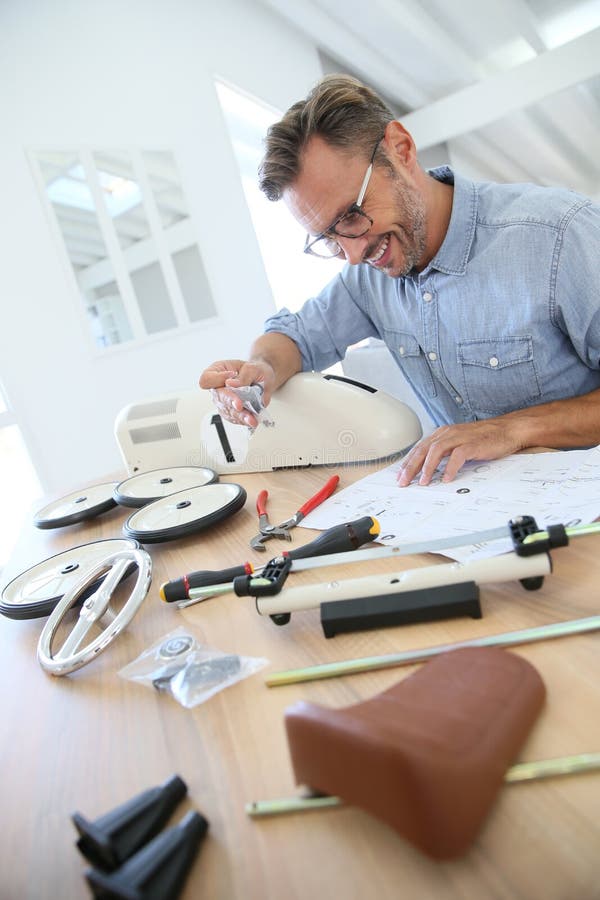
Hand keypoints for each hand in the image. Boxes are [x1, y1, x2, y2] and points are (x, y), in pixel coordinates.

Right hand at [199, 359, 275, 426]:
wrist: (262, 380)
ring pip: (227, 411)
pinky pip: (234, 418)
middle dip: (230, 401)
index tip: (229, 380)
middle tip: (240, 405)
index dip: (216, 380)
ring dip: (239, 415)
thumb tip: (232, 384)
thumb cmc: (254, 371)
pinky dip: (243, 420)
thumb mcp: (253, 368)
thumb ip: (244, 375)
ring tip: (251, 419)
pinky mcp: (231, 412)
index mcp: (217, 371)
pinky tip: (251, 420)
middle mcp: (217, 388)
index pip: (207, 379)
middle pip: (218, 397)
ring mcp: (223, 402)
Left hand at [397, 418, 525, 485]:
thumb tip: (430, 470)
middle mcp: (448, 433)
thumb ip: (444, 453)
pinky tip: (446, 478)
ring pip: (436, 451)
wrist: (507, 430)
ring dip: (428, 468)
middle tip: (404, 482)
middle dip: (411, 467)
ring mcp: (460, 437)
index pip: (420, 448)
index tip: (400, 475)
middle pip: (423, 450)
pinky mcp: (472, 444)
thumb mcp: (459, 443)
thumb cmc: (484, 439)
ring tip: (423, 482)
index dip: (408, 462)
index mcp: (442, 433)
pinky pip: (457, 456)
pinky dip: (450, 468)